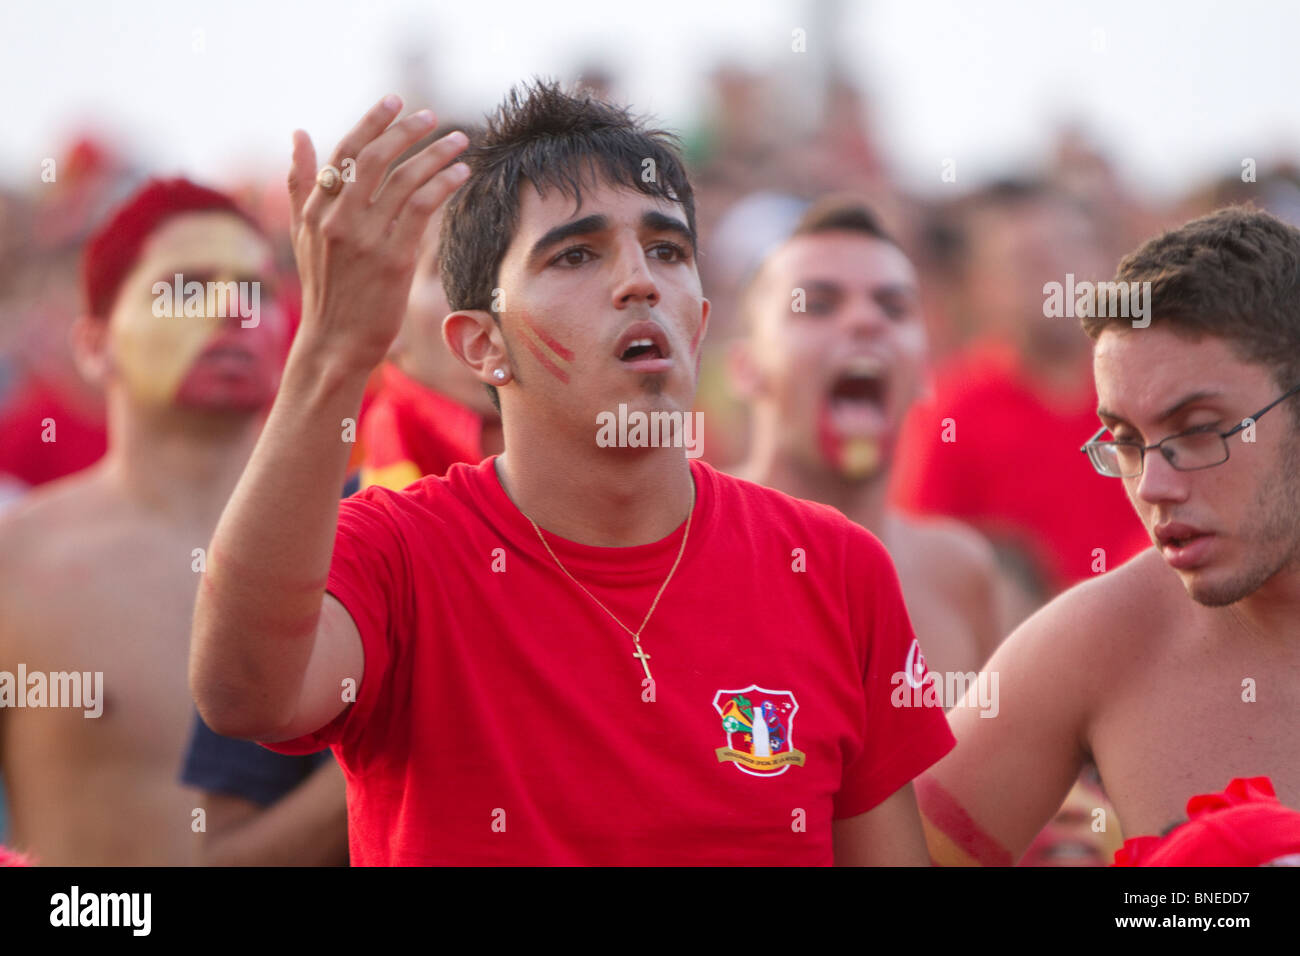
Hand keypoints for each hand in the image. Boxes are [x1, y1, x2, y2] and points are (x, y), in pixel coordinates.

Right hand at [286, 95, 469, 371]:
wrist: (335, 343)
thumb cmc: (325, 289)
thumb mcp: (303, 235)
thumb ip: (301, 184)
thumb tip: (298, 134)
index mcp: (316, 209)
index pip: (344, 152)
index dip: (371, 122)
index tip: (395, 101)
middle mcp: (337, 219)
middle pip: (374, 159)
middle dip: (405, 131)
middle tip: (432, 116)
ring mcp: (365, 239)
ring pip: (402, 180)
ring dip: (434, 154)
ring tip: (458, 141)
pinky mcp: (393, 259)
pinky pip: (420, 209)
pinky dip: (442, 185)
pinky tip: (460, 173)